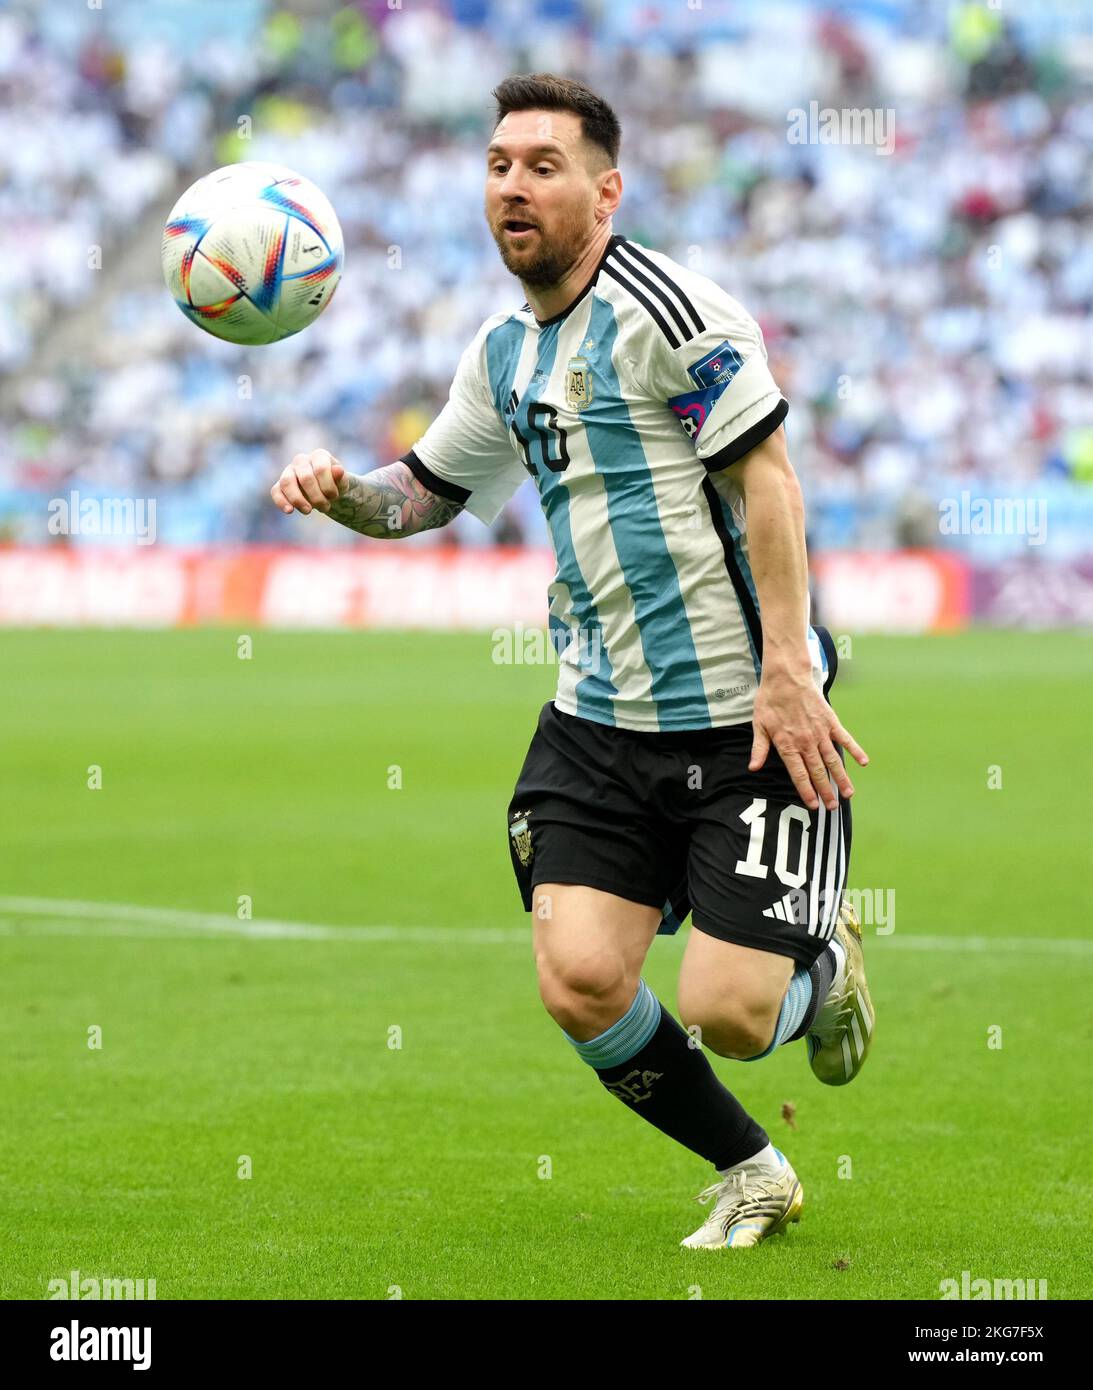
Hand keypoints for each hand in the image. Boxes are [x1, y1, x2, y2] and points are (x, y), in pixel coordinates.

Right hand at [270, 448, 346, 514]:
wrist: (326, 490)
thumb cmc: (335, 484)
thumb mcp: (342, 482)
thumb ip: (341, 477)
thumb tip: (339, 470)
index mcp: (319, 455)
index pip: (321, 469)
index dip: (328, 487)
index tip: (335, 497)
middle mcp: (301, 460)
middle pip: (305, 478)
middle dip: (316, 497)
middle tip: (325, 508)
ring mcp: (289, 471)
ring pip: (287, 482)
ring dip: (298, 500)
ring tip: (308, 511)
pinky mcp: (280, 484)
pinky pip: (275, 491)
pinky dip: (281, 501)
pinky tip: (289, 511)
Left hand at [749, 665, 868, 810]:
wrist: (786, 676)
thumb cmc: (770, 700)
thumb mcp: (759, 725)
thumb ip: (759, 748)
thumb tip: (754, 768)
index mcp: (788, 745)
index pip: (799, 774)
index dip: (806, 791)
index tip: (814, 805)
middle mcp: (806, 742)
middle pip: (818, 772)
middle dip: (826, 792)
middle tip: (833, 807)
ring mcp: (820, 732)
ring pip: (833, 760)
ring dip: (841, 778)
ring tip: (848, 794)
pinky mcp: (830, 721)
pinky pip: (845, 738)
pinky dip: (855, 750)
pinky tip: (863, 762)